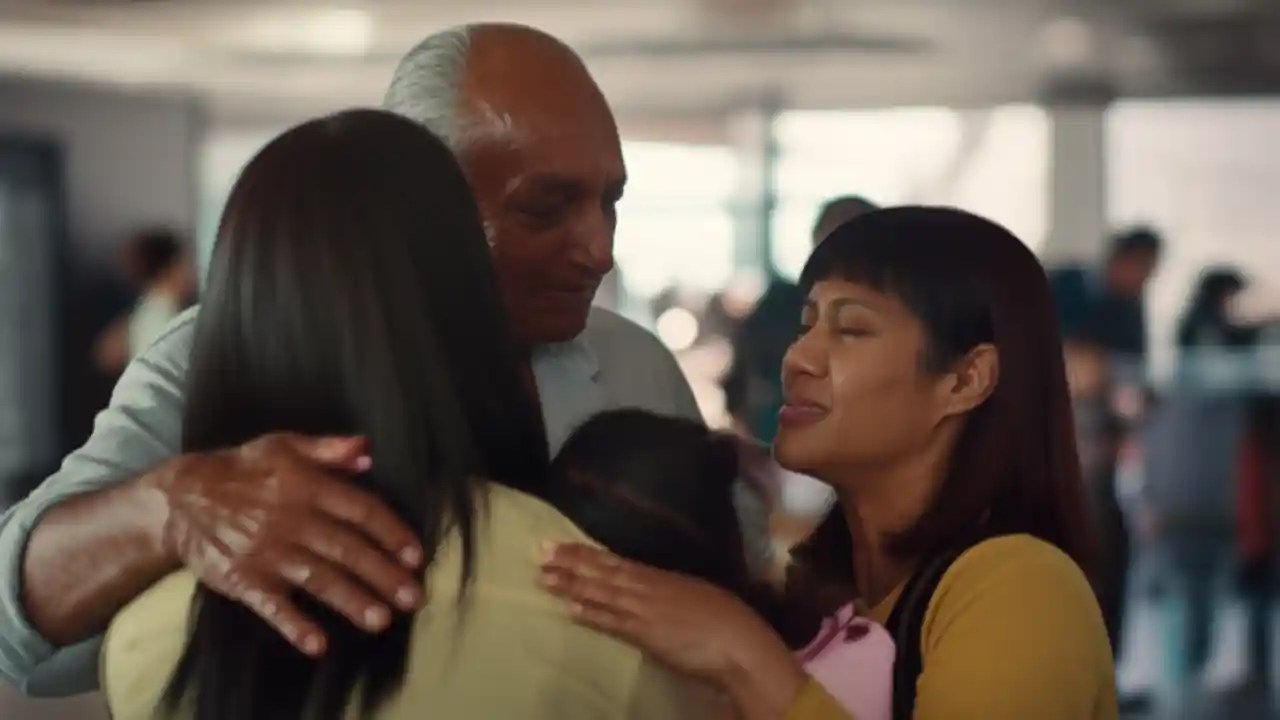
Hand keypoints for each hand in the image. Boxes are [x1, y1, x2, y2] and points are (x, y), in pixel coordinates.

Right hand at [148, 433, 424, 656]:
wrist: (179, 500)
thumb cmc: (242, 470)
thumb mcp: (283, 446)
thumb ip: (327, 449)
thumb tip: (367, 451)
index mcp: (306, 486)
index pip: (359, 510)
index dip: (390, 533)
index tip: (415, 556)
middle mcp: (291, 520)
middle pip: (346, 549)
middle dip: (382, 574)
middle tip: (413, 597)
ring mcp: (267, 552)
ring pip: (318, 578)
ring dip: (351, 600)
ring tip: (382, 620)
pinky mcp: (243, 579)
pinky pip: (272, 606)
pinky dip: (294, 626)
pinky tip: (318, 645)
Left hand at [539, 543, 805, 718]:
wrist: (739, 643)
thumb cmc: (727, 618)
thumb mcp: (695, 593)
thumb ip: (670, 591)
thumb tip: (653, 589)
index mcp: (661, 576)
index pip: (615, 561)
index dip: (586, 553)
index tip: (559, 544)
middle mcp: (648, 588)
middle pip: (602, 572)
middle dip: (570, 562)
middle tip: (540, 551)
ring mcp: (644, 611)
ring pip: (601, 593)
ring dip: (571, 586)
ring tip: (544, 577)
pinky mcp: (646, 635)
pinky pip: (612, 623)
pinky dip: (591, 615)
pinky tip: (569, 609)